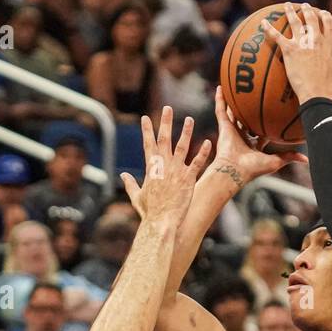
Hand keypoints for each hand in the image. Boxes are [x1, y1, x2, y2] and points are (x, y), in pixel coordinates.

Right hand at [120, 107, 211, 224]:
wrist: (161, 222)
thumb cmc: (149, 212)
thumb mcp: (136, 196)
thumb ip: (130, 184)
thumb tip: (123, 176)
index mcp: (151, 168)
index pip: (148, 144)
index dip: (147, 130)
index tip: (146, 118)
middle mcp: (164, 165)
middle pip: (164, 139)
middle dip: (165, 122)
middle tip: (167, 108)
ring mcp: (177, 171)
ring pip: (183, 146)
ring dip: (186, 132)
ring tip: (189, 119)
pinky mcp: (189, 179)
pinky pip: (198, 162)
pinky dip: (203, 152)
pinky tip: (208, 142)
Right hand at [209, 86, 305, 186]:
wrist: (235, 170)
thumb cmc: (253, 168)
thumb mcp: (275, 161)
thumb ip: (289, 157)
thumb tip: (306, 159)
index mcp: (252, 145)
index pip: (259, 131)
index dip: (264, 123)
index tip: (271, 112)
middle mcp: (241, 137)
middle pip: (245, 120)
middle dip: (248, 110)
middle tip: (254, 96)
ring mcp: (231, 131)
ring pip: (232, 112)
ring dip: (232, 101)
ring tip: (234, 86)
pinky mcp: (223, 127)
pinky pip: (221, 110)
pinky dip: (220, 99)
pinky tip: (221, 87)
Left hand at [261, 3, 331, 105]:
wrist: (316, 93)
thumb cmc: (328, 88)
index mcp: (329, 45)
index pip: (328, 25)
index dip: (325, 17)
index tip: (323, 14)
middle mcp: (316, 39)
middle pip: (312, 19)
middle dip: (308, 10)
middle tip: (304, 6)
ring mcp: (303, 43)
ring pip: (295, 21)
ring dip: (290, 11)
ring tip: (287, 5)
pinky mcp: (290, 49)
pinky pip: (277, 36)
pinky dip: (268, 29)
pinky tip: (262, 23)